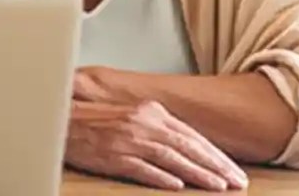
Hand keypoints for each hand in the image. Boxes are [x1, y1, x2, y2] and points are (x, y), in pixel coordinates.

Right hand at [65, 100, 248, 191]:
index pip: (192, 135)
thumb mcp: (132, 117)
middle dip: (217, 166)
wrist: (60, 117)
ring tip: (218, 187)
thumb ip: (157, 129)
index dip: (215, 154)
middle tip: (237, 182)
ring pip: (172, 158)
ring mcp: (129, 139)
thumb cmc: (94, 121)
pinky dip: (161, 177)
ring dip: (198, 174)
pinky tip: (177, 186)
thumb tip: (185, 150)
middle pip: (188, 146)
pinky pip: (142, 167)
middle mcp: (143, 122)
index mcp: (150, 111)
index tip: (232, 170)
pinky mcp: (113, 154)